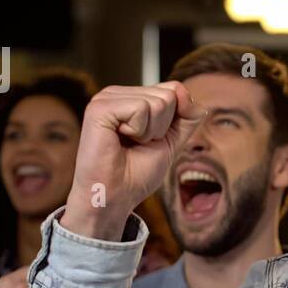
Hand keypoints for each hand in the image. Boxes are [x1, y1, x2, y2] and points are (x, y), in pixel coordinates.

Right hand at [62, 82, 204, 240]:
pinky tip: (119, 140)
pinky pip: (141, 108)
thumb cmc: (136, 174)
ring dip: (150, 132)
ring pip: (158, 102)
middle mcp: (117, 93)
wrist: (114, 197)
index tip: (149, 141)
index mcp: (130, 97)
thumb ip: (185, 117)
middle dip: (163, 127)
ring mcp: (106, 98)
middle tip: (137, 144)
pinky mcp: (100, 108)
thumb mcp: (171, 141)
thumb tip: (188, 95)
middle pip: (169, 95)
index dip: (172, 122)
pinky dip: (138, 131)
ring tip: (128, 144)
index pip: (174, 90)